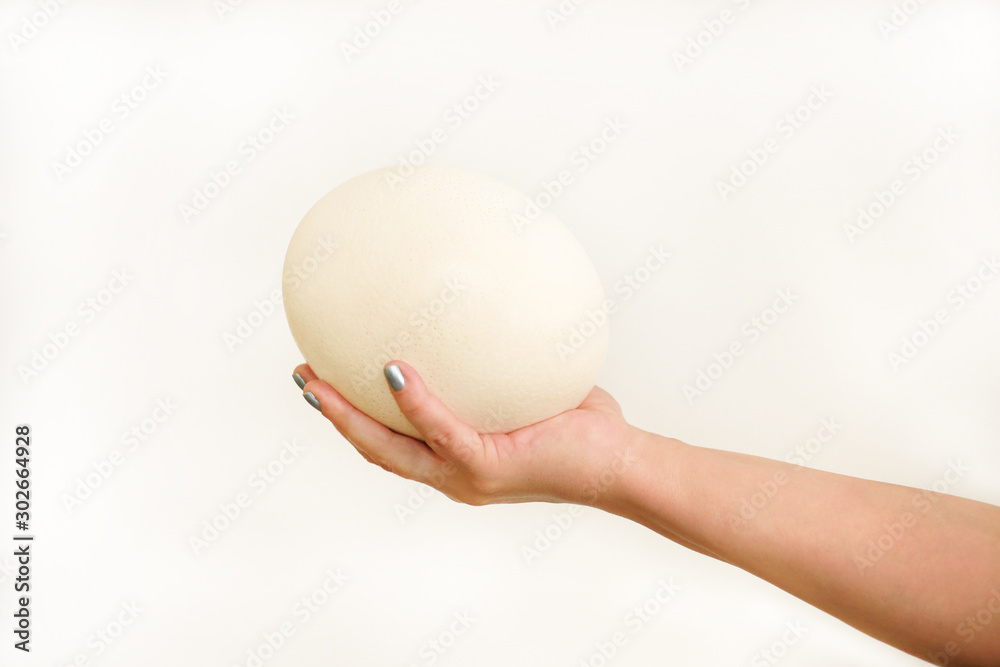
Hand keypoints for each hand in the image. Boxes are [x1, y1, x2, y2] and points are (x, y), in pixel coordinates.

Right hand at [294, 361, 639, 506]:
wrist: (622, 467)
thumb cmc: (584, 428)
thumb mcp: (535, 388)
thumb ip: (506, 360)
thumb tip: (496, 302)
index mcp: (457, 458)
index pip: (393, 441)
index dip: (353, 416)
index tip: (325, 381)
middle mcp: (452, 473)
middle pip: (375, 449)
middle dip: (333, 416)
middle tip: (301, 378)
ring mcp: (465, 475)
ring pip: (390, 450)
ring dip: (349, 417)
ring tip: (317, 382)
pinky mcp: (486, 468)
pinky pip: (442, 430)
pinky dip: (415, 403)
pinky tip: (394, 373)